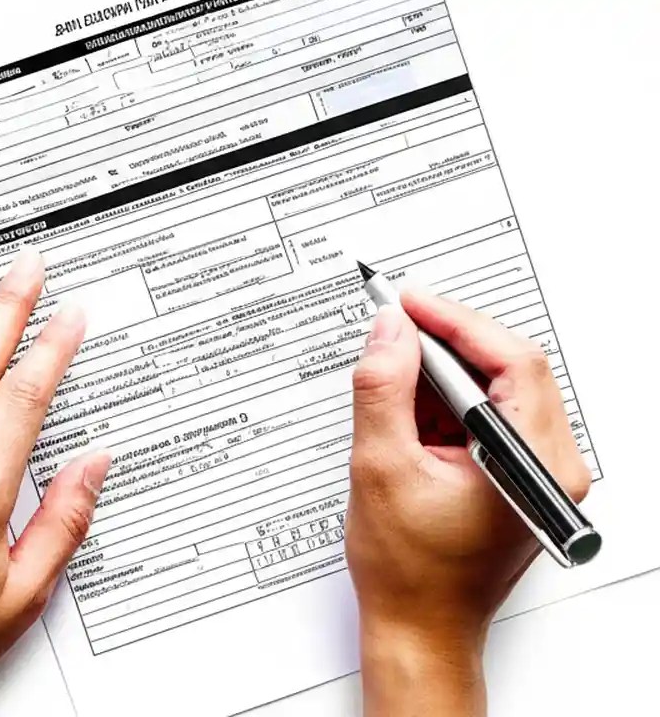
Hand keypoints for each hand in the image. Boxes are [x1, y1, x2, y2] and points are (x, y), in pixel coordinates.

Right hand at [345, 288, 590, 715]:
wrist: (419, 628)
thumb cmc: (411, 573)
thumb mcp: (381, 468)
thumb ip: (383, 390)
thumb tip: (388, 332)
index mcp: (534, 465)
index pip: (511, 362)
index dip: (456, 322)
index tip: (408, 303)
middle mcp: (550, 465)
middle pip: (510, 369)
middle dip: (447, 344)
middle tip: (394, 327)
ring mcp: (535, 472)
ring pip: (496, 390)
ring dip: (442, 376)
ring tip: (390, 380)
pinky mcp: (514, 476)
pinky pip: (486, 417)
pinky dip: (444, 405)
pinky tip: (406, 415)